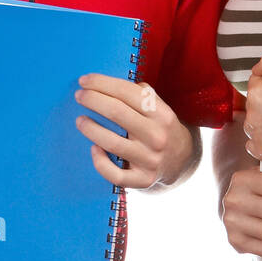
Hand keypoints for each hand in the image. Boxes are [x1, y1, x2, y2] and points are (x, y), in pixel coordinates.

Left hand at [75, 73, 194, 189]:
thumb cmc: (161, 128)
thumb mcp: (160, 107)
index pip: (128, 93)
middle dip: (93, 100)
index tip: (85, 80)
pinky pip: (116, 175)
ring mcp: (150, 160)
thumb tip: (108, 84)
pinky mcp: (143, 180)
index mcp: (162, 114)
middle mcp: (157, 136)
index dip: (103, 83)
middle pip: (117, 113)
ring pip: (112, 143)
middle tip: (79, 96)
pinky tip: (94, 149)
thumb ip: (141, 94)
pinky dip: (101, 162)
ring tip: (80, 120)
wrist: (182, 161)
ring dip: (91, 129)